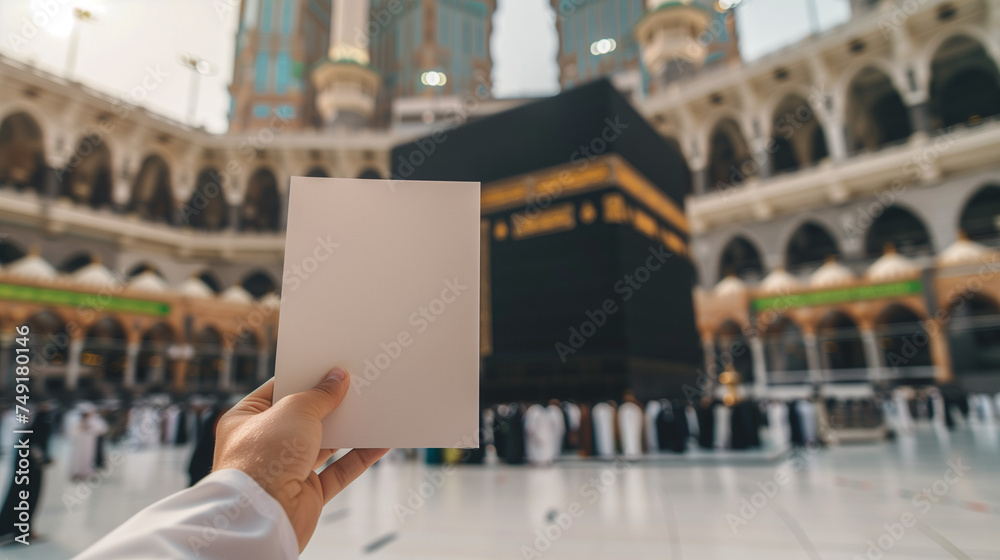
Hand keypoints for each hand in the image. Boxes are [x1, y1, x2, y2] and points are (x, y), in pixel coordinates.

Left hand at [214, 368, 388, 551]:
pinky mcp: (307, 492)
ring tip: (373, 409)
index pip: (277, 391)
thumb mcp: (294, 411)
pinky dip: (359, 457)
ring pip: (324, 444)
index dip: (304, 378)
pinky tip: (380, 443)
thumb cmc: (264, 459)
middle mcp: (263, 445)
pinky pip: (339, 471)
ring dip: (348, 430)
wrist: (263, 517)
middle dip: (330, 404)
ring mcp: (285, 470)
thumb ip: (320, 395)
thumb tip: (338, 377)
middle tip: (355, 385)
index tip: (329, 367)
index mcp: (244, 420)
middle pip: (303, 417)